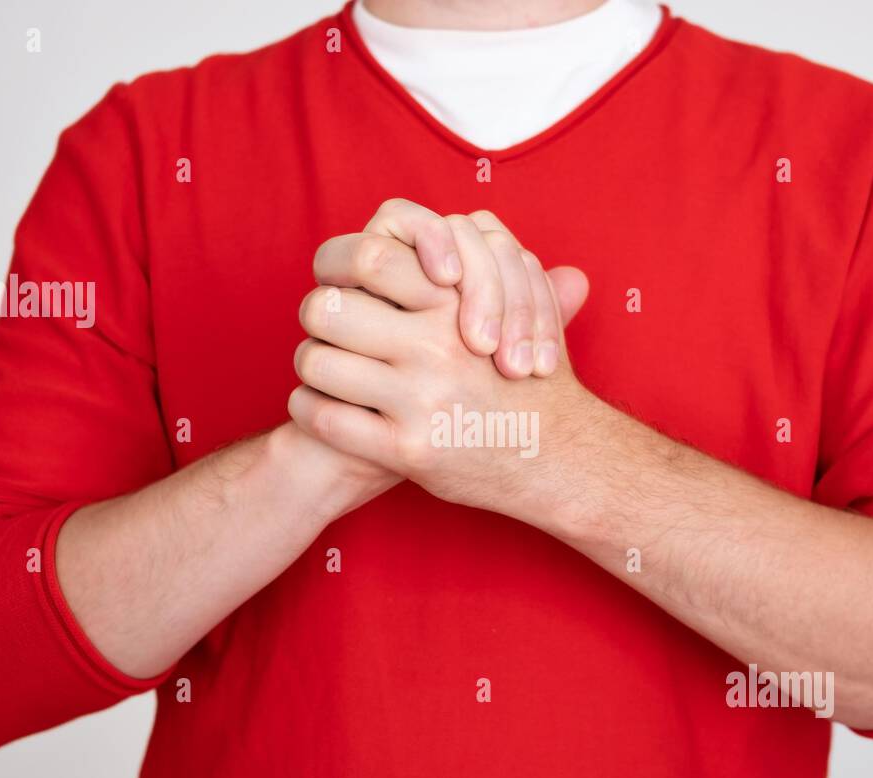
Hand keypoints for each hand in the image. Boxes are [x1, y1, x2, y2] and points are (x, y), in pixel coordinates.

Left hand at [288, 231, 590, 517]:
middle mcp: (437, 347)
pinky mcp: (407, 450)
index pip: (367, 255)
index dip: (340, 265)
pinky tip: (324, 409)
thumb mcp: (527, 311)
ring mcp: (420, 399)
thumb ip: (494, 267)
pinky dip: (311, 411)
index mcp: (457, 305)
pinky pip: (324, 418)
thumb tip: (470, 224)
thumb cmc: (534, 381)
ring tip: (326, 371)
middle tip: (327, 330)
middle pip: (325, 308)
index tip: (345, 284)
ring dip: (313, 366)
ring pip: (316, 363)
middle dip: (318, 317)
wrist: (561, 459)